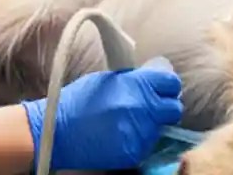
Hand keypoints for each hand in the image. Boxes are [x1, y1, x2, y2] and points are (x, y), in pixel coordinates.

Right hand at [22, 58, 183, 170]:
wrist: (58, 131)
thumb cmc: (79, 101)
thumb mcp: (107, 80)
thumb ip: (132, 80)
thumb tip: (152, 80)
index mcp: (136, 85)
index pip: (171, 83)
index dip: (167, 86)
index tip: (162, 89)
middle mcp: (143, 108)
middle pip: (174, 108)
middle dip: (165, 107)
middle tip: (153, 108)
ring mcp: (140, 133)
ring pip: (160, 128)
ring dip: (151, 125)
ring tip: (130, 122)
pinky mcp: (134, 152)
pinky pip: (147, 144)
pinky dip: (139, 140)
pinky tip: (122, 135)